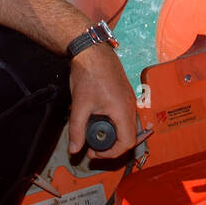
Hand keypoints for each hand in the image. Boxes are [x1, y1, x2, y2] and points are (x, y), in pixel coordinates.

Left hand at [66, 43, 143, 159]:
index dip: (111, 153)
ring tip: (93, 132)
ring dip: (112, 134)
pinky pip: (124, 115)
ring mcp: (129, 99)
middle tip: (93, 146)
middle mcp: (130, 106)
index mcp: (123, 111)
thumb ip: (76, 130)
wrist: (92, 50)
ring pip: (126, 126)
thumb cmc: (88, 75)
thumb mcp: (80, 106)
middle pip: (129, 136)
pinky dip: (113, 123)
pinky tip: (98, 118)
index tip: (94, 152)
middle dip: (111, 146)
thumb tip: (74, 150)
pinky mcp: (125, 93)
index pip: (127, 143)